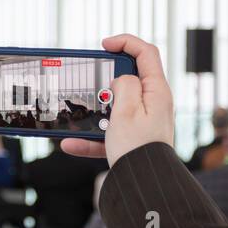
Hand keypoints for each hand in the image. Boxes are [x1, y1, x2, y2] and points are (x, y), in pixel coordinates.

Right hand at [61, 34, 173, 166]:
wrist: (143, 185)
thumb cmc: (137, 148)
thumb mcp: (126, 110)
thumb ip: (123, 85)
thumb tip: (120, 81)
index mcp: (157, 92)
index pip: (146, 53)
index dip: (125, 42)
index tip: (104, 45)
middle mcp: (154, 104)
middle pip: (129, 79)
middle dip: (106, 81)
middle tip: (91, 84)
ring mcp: (144, 123)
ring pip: (115, 108)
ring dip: (95, 111)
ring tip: (79, 116)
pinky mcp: (133, 140)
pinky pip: (109, 134)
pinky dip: (91, 138)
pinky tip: (71, 144)